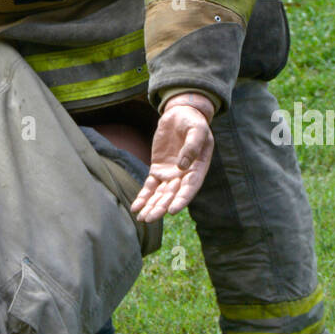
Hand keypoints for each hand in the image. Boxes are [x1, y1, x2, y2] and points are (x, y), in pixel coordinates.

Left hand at [130, 95, 214, 222]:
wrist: (180, 114)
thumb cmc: (193, 122)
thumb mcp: (197, 129)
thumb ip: (192, 146)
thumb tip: (182, 167)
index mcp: (198, 168)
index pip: (190, 188)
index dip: (181, 200)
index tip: (172, 210)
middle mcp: (184, 176)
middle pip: (172, 195)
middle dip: (161, 207)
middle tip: (150, 218)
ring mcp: (170, 174)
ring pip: (160, 194)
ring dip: (151, 206)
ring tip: (142, 218)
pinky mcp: (158, 170)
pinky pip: (150, 186)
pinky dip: (143, 196)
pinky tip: (136, 207)